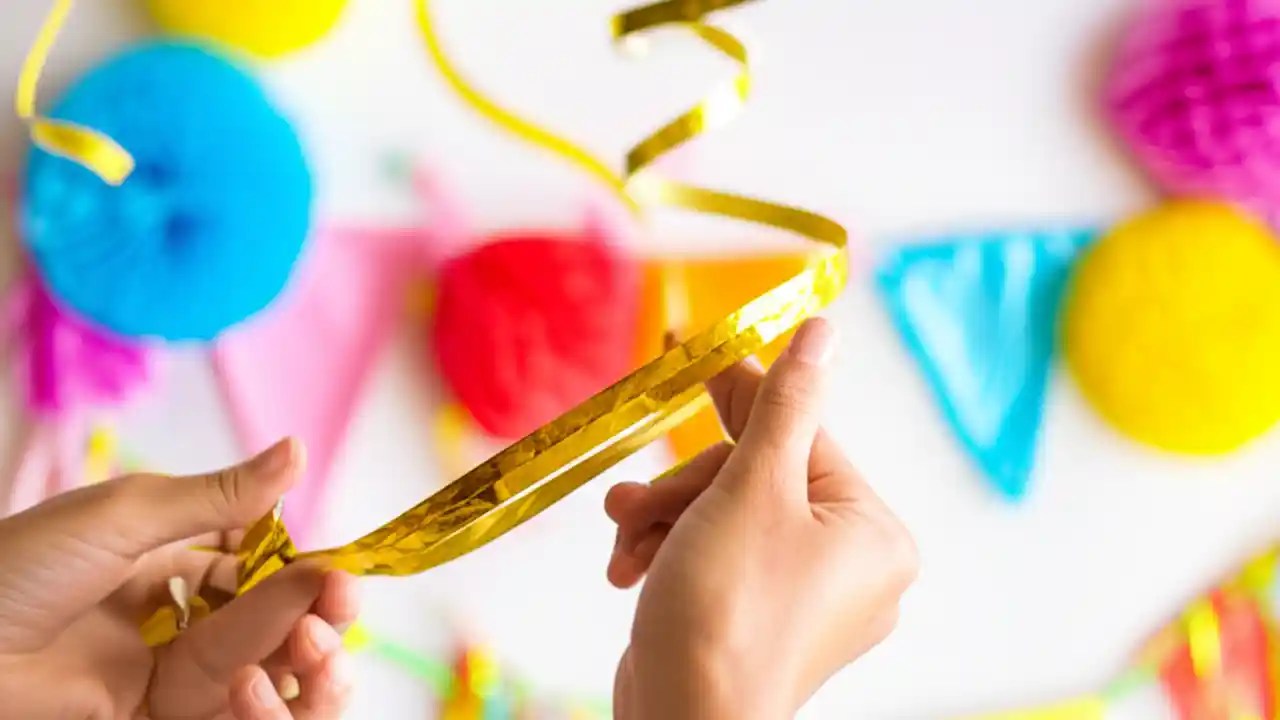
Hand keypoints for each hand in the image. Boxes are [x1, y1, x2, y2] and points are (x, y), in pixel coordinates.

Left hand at [0, 439, 358, 719]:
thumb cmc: (17, 568)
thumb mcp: (126, 515)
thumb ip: (219, 495)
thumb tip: (298, 450)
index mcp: (164, 561)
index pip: (255, 565)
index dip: (300, 567)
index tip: (337, 567)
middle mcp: (170, 619)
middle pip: (265, 622)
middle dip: (311, 614)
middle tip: (340, 602)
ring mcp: (160, 676)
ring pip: (256, 669)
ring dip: (297, 657)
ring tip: (318, 641)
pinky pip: (221, 713)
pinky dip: (259, 704)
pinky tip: (266, 680)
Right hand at [606, 318, 918, 719]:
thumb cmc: (728, 610)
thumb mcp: (752, 487)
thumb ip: (784, 404)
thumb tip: (823, 330)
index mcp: (873, 534)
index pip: (802, 438)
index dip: (740, 403)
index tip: (693, 359)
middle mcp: (851, 567)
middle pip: (756, 479)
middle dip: (684, 488)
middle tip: (631, 501)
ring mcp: (804, 600)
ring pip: (725, 516)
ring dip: (665, 520)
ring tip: (626, 541)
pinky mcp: (757, 620)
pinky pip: (716, 557)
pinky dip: (670, 554)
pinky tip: (632, 572)